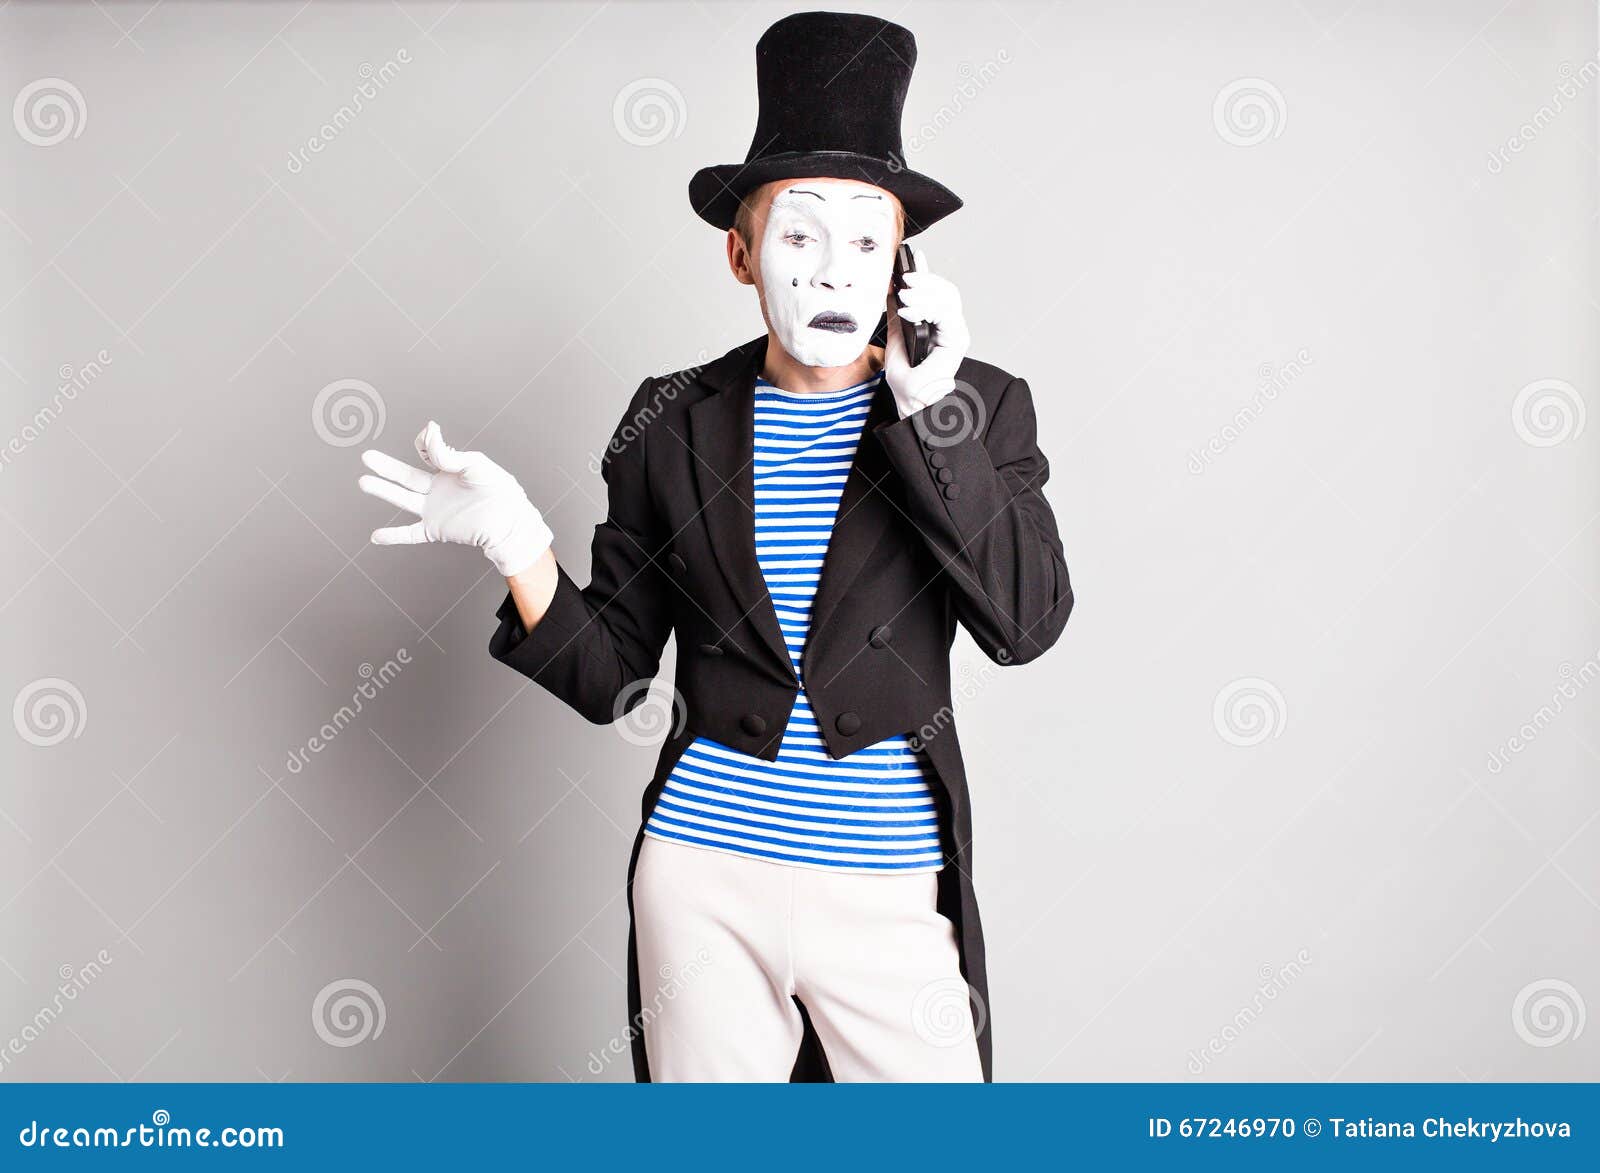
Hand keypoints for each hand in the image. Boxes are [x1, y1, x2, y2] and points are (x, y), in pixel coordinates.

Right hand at [358, 421, 553, 577]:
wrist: (510, 520)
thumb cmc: (499, 489)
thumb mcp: (473, 464)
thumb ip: (447, 453)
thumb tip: (429, 430)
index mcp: (448, 470)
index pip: (425, 454)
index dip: (423, 444)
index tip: (428, 439)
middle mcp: (438, 490)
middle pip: (405, 476)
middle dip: (385, 467)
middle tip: (367, 456)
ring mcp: (435, 509)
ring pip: (403, 499)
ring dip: (383, 491)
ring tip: (363, 481)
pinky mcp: (437, 529)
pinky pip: (411, 534)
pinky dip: (394, 536)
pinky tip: (375, 537)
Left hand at [883, 242, 970, 416]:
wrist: (912, 402)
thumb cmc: (906, 378)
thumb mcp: (895, 337)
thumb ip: (897, 313)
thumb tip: (891, 288)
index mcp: (937, 323)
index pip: (935, 291)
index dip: (925, 273)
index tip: (912, 258)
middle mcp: (949, 326)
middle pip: (945, 290)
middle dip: (924, 280)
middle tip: (904, 279)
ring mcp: (955, 332)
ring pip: (947, 297)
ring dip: (923, 292)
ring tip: (903, 297)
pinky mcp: (957, 340)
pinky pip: (946, 313)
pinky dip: (926, 307)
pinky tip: (908, 310)